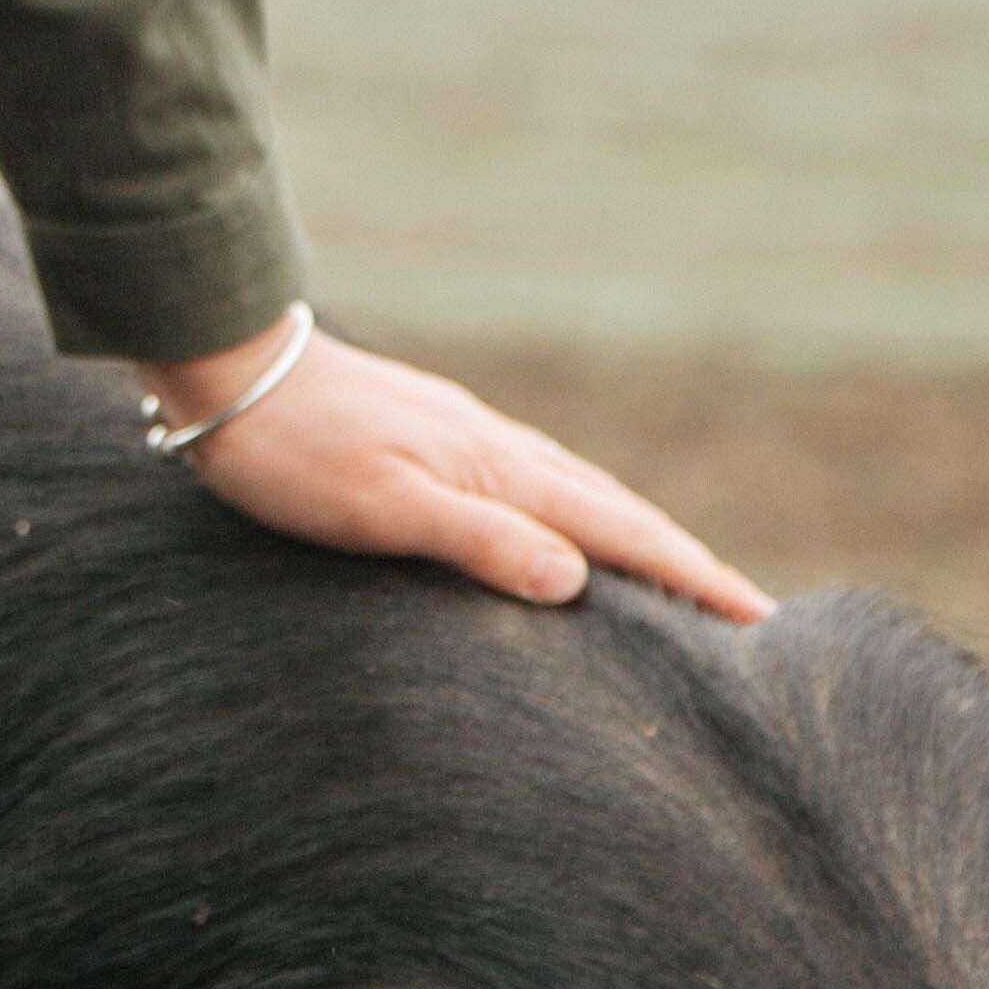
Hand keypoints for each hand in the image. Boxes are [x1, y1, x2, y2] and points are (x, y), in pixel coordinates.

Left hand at [143, 316, 775, 622]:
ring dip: (635, 537)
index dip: (691, 576)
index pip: (621, 531)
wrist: (230, 372)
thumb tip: (579, 580)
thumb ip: (479, 542)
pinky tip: (564, 532)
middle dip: (682, 560)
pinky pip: (536, 484)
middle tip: (744, 611)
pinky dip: (578, 515)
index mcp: (499, 469)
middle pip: (615, 509)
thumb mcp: (382, 509)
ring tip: (675, 581)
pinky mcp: (436, 439)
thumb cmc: (293, 452)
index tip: (758, 616)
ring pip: (577, 492)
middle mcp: (499, 448)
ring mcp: (469, 438)